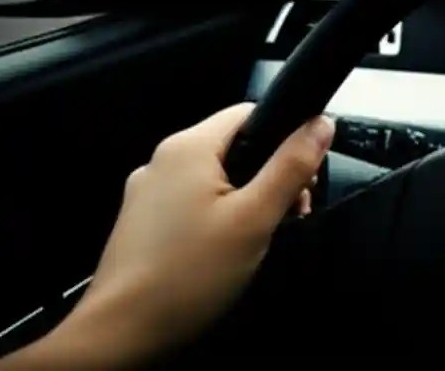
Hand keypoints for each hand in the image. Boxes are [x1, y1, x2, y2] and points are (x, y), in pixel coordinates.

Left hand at [0, 104, 332, 368]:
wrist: (123, 332)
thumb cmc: (186, 277)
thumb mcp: (256, 218)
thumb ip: (291, 167)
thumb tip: (320, 125)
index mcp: (188, 148)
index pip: (250, 112)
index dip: (287, 135)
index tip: (304, 172)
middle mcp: (162, 162)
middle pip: (235, 147)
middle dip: (270, 175)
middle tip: (288, 213)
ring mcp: (149, 193)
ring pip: (216, 178)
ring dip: (247, 200)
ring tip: (258, 238)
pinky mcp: (145, 222)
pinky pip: (193, 203)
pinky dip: (219, 218)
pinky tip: (226, 251)